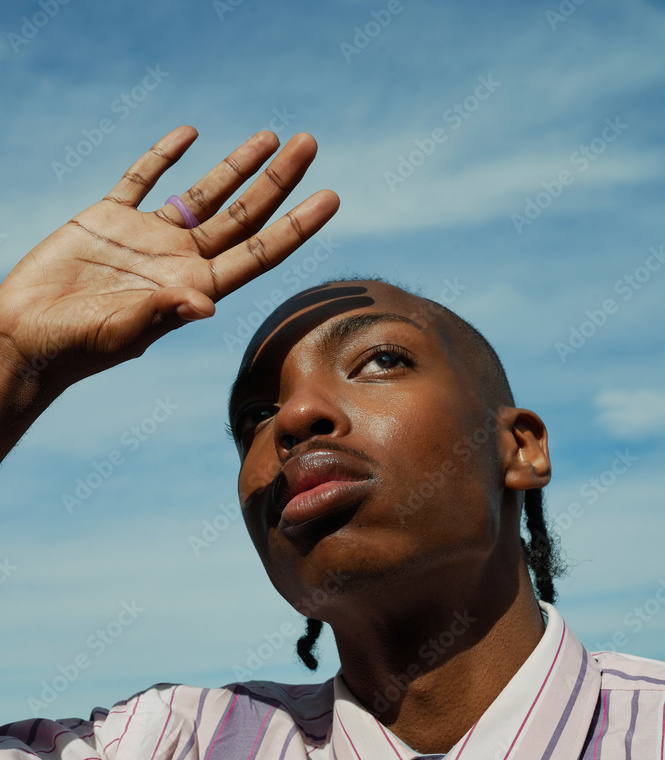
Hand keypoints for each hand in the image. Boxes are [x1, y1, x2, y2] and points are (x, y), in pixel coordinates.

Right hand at [0, 126, 338, 392]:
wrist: (27, 335)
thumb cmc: (76, 346)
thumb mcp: (123, 332)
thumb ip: (162, 313)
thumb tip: (205, 306)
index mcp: (194, 288)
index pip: (259, 253)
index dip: (296, 226)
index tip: (331, 197)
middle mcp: (179, 261)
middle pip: (243, 215)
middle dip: (278, 180)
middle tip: (311, 144)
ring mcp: (147, 238)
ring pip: (204, 193)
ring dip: (237, 165)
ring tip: (271, 136)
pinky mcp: (108, 219)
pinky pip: (143, 179)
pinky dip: (164, 155)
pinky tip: (189, 134)